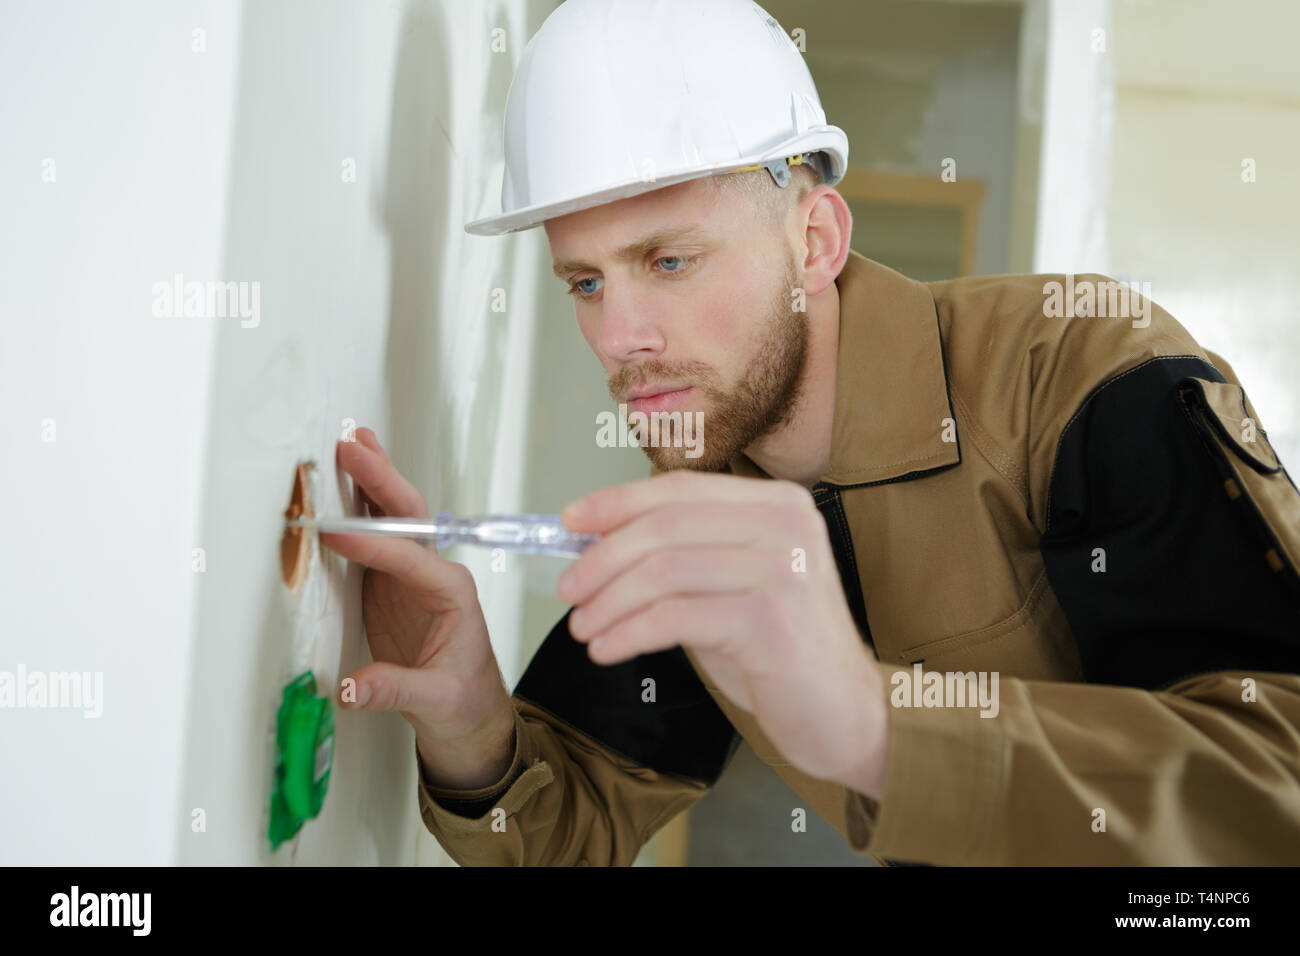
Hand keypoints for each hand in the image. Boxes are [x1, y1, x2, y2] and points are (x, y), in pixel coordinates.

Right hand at [320, 428, 511, 748]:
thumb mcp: (434, 700)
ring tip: (351, 444)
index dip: (373, 543)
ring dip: (370, 482)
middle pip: (409, 517)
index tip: (337, 531)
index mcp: (453, 594)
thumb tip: (352, 687)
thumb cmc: (463, 701)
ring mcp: (410, 578)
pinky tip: (341, 488)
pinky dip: (356, 510)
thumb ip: (393, 689)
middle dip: (381, 480)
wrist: (470, 714)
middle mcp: (434, 576)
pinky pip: (373, 540)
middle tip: (354, 447)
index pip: (410, 559)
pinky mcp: (389, 587)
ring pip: (392, 519)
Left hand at [557, 470, 887, 795]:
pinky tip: (608, 650)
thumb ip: (681, 553)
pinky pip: (674, 617)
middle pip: (665, 526)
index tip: (569, 522)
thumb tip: (596, 540)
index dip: (616, 503)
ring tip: (585, 628)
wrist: (846, 713)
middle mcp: (786, 524)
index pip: (679, 489)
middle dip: (602, 558)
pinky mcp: (771, 618)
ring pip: (663, 571)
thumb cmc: (780, 650)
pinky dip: (628, 633)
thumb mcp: (731, 583)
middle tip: (569, 590)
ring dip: (609, 601)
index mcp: (777, 503)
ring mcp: (783, 568)